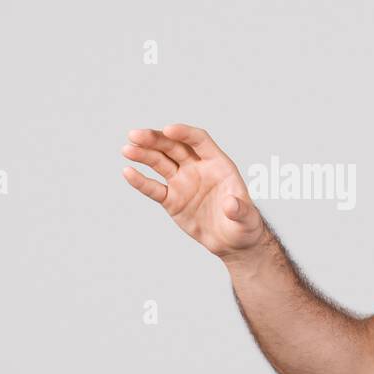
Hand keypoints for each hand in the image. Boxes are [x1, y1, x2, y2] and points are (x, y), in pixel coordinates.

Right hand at [121, 124, 267, 260]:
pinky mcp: (172, 200)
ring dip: (143, 154)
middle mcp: (197, 168)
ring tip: (127, 149)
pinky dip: (141, 181)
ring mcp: (183, 182)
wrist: (232, 243)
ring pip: (160, 163)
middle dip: (155, 139)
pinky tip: (128, 172)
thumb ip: (239, 210)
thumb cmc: (244, 225)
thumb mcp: (246, 219)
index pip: (199, 141)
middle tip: (135, 135)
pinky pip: (154, 188)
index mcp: (218, 164)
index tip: (168, 129)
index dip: (184, 133)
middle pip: (174, 147)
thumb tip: (230, 204)